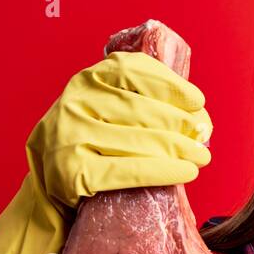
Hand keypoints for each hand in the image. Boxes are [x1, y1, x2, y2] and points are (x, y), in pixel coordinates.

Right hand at [28, 50, 212, 213]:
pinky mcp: (74, 172)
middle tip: (204, 137)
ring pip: (141, 141)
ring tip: (202, 156)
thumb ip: (140, 102)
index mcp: (87, 79)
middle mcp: (76, 102)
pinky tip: (186, 172)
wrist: (49, 182)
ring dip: (181, 149)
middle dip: (182, 124)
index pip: (134, 71)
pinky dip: (165, 171)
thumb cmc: (90, 143)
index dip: (171, 85)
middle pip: (143, 110)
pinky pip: (131, 170)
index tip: (197, 102)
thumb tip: (198, 119)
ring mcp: (72, 137)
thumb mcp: (104, 109)